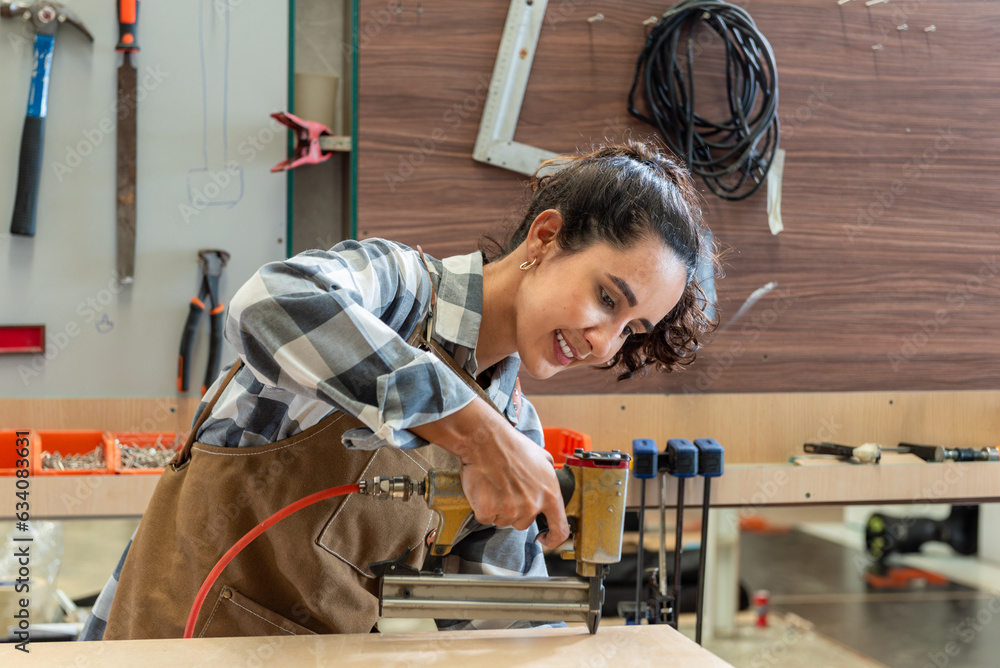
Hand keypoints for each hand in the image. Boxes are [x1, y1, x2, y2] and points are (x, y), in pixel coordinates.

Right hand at [409, 397, 569, 549]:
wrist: (486, 441)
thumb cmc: (512, 446)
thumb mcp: (542, 457)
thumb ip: (549, 475)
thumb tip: (548, 479)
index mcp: (549, 494)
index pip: (560, 529)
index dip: (554, 539)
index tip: (545, 539)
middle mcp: (532, 506)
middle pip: (524, 523)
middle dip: (516, 511)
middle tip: (508, 490)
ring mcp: (510, 510)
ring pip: (503, 521)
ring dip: (499, 509)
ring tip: (496, 486)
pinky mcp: (489, 511)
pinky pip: (486, 518)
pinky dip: (483, 507)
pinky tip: (485, 490)